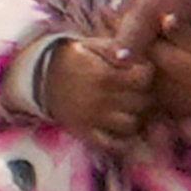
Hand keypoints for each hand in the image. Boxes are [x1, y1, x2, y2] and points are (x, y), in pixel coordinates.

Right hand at [34, 34, 155, 148]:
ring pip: (131, 124)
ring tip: (130, 107)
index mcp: (105, 74)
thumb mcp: (95, 45)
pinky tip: (122, 128)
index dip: (146, 72)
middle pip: (141, 102)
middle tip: (138, 90)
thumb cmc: (77, 57)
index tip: (140, 71)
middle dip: (144, 94)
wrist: (44, 77)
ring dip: (135, 116)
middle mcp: (102, 99)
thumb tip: (142, 47)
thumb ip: (118, 47)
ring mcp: (94, 119)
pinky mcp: (86, 134)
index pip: (144, 77)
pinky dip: (122, 140)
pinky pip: (113, 145)